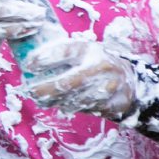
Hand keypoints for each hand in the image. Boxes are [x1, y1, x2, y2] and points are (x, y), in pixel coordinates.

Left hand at [21, 39, 135, 119]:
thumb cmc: (96, 63)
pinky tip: (61, 105)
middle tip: (31, 91)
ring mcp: (109, 87)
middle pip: (69, 81)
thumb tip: (30, 61)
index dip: (45, 58)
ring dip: (56, 101)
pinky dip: (71, 107)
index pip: (65, 51)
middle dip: (47, 88)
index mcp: (90, 50)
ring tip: (42, 100)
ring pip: (76, 99)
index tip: (28, 65)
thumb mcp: (84, 52)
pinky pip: (86, 109)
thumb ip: (64, 55)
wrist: (129, 80)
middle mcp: (101, 66)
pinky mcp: (113, 104)